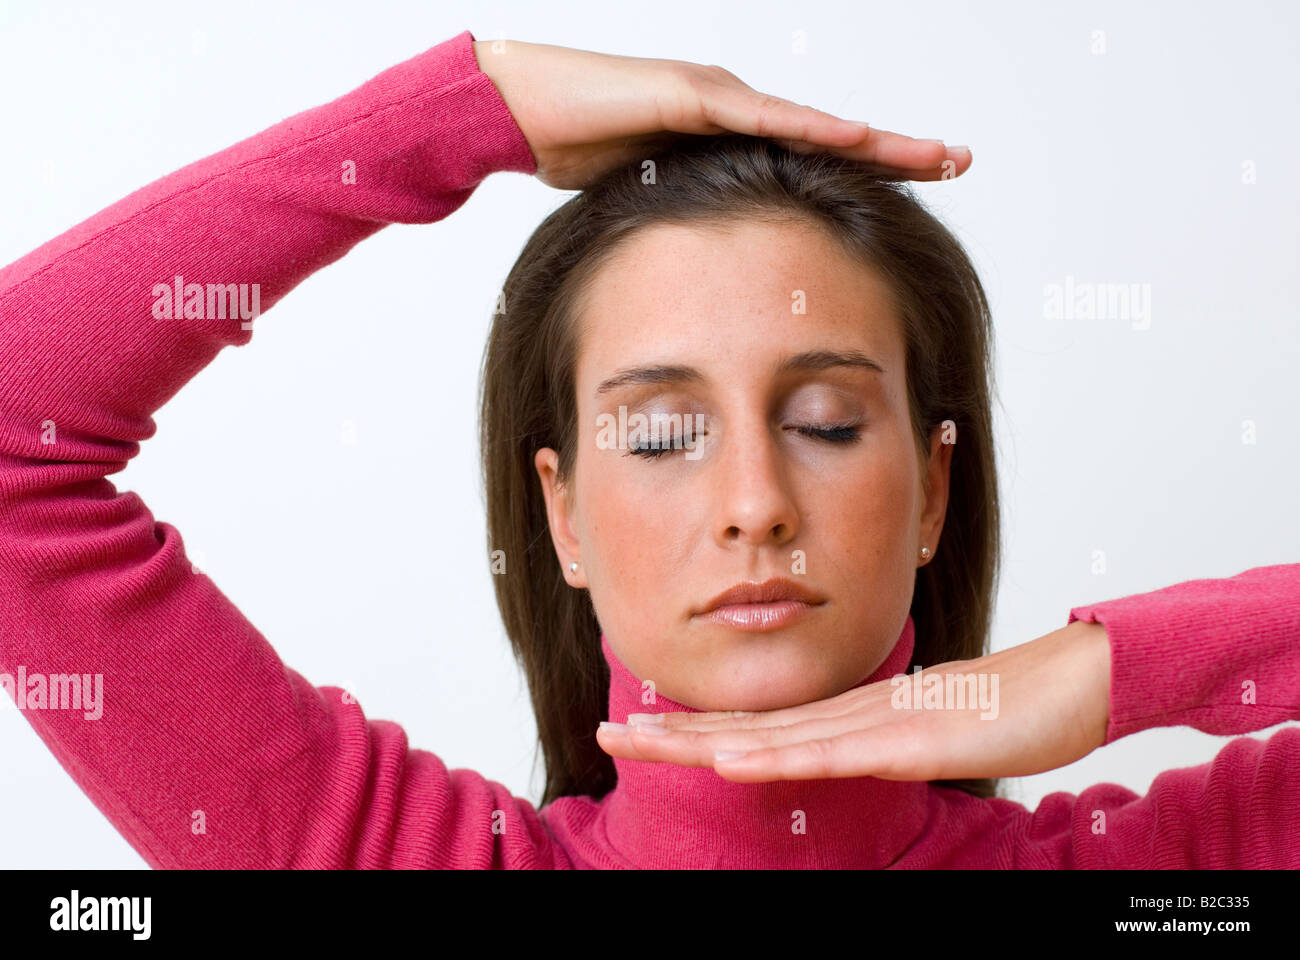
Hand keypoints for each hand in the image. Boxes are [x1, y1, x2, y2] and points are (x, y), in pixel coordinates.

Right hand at [473, 38, 970, 189]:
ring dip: (876, 140)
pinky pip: (761, 118)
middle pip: (832, 136)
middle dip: (897, 151)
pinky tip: (859, 138)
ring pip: (813, 123)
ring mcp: (719, 98)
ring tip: (933, 155)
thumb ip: (689, 225)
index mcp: (733, 141)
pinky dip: (811, 129)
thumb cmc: (578, 153)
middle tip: (958, 161)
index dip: (869, 170)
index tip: (922, 185)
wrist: (520, 110)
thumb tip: (712, 277)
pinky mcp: (691, 96)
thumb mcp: (650, 203)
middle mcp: (738, 111)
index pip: (814, 158)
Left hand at [596, 619, 1110, 782]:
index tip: (641, 730)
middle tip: (606, 731)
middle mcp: (850, 711)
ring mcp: (874, 722)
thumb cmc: (1006, 706)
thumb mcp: (926, 729)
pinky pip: (827, 754)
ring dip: (697, 741)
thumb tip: (842, 747)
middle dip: (672, 731)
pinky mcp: (905, 739)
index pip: (759, 724)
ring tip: (634, 740)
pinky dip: (771, 760)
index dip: (696, 727)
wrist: (1072, 682)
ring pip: (770, 736)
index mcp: (852, 711)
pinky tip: (726, 761)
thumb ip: (880, 737)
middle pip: (747, 725)